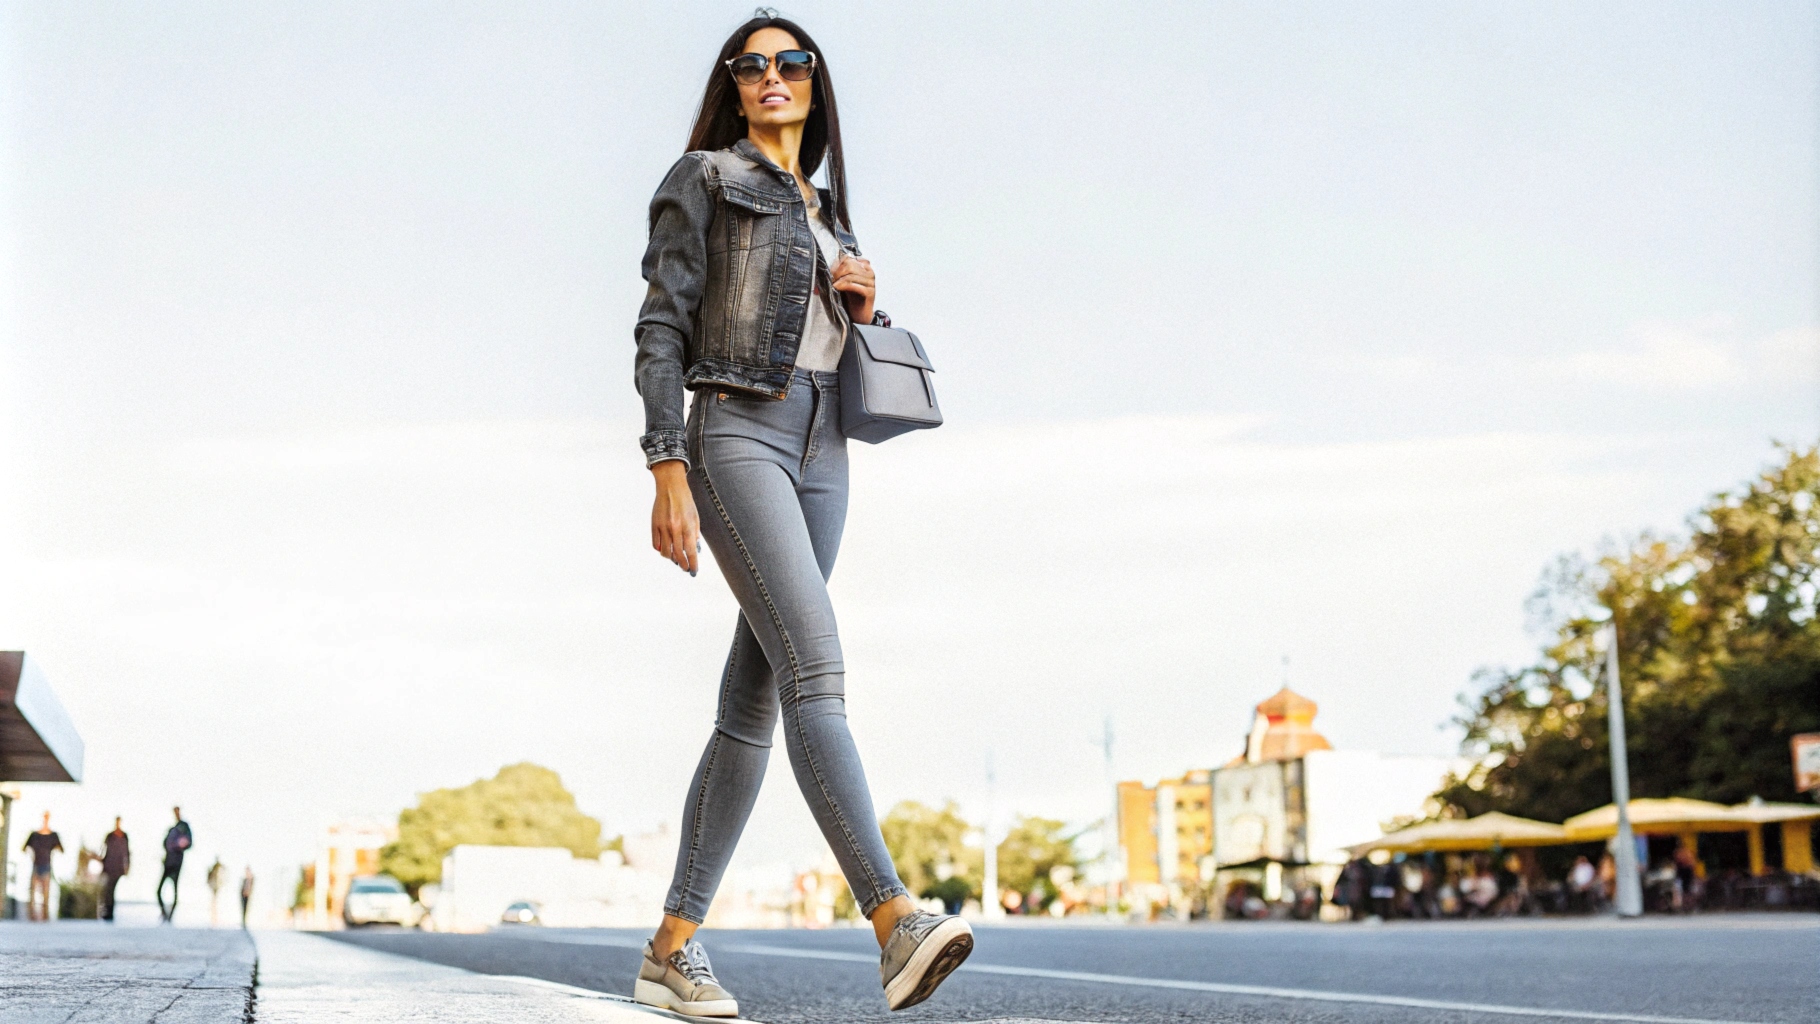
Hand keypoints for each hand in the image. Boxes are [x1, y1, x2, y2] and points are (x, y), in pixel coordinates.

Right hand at [650, 460, 701, 574]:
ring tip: (676, 560)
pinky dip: (661, 550)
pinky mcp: (654, 525)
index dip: (693, 564)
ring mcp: (663, 527)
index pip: (690, 551)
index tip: (694, 571)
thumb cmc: (686, 501)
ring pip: (665, 552)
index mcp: (687, 526)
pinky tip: (666, 550)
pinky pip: (655, 544)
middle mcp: (675, 528)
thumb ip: (695, 534)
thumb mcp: (695, 517)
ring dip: (671, 559)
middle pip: (678, 554)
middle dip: (683, 565)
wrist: (671, 487)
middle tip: (686, 569)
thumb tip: (695, 550)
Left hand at [831, 255, 874, 324]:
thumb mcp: (843, 281)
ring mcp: (870, 282)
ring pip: (851, 274)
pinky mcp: (870, 292)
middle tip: (830, 279)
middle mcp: (869, 272)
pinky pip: (854, 285)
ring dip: (838, 280)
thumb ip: (838, 272)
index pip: (848, 257)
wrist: (858, 315)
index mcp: (863, 266)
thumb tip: (824, 267)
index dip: (836, 264)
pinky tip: (837, 288)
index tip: (829, 272)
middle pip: (849, 264)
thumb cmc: (850, 297)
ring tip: (832, 285)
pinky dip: (843, 285)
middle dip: (837, 271)